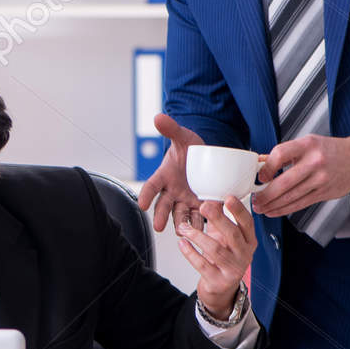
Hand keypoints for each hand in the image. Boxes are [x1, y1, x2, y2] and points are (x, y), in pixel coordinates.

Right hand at [135, 114, 205, 233]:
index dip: (145, 195)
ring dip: (182, 224)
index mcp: (164, 176)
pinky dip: (201, 224)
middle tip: (158, 226)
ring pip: (181, 215)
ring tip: (183, 232)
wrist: (208, 157)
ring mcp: (185, 200)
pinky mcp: (200, 206)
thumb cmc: (190, 148)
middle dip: (161, 216)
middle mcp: (172, 191)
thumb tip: (158, 117)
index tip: (141, 204)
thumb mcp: (183, 137)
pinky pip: (199, 217)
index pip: (151, 186)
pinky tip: (204, 231)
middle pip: (164, 205)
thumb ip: (171, 129)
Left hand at [178, 195, 256, 314]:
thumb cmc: (223, 257)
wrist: (220, 287)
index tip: (228, 197)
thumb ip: (219, 218)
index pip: (248, 223)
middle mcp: (244, 255)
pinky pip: (203, 265)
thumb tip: (212, 196)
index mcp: (249, 241)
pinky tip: (182, 243)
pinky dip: (190, 253)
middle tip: (204, 206)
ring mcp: (233, 270)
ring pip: (216, 250)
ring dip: (197, 236)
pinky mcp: (219, 281)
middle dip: (218, 219)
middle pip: (233, 234)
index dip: (238, 210)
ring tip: (184, 228)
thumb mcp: (223, 236)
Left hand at [253, 134, 349, 216]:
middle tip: (255, 200)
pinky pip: (300, 204)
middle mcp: (315, 162)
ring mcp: (321, 179)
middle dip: (266, 195)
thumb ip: (284, 153)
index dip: (266, 167)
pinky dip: (285, 209)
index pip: (280, 154)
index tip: (260, 177)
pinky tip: (274, 211)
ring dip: (273, 205)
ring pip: (291, 196)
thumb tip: (260, 163)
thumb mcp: (307, 143)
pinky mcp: (324, 193)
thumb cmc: (329, 150)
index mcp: (307, 145)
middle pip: (284, 182)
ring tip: (261, 208)